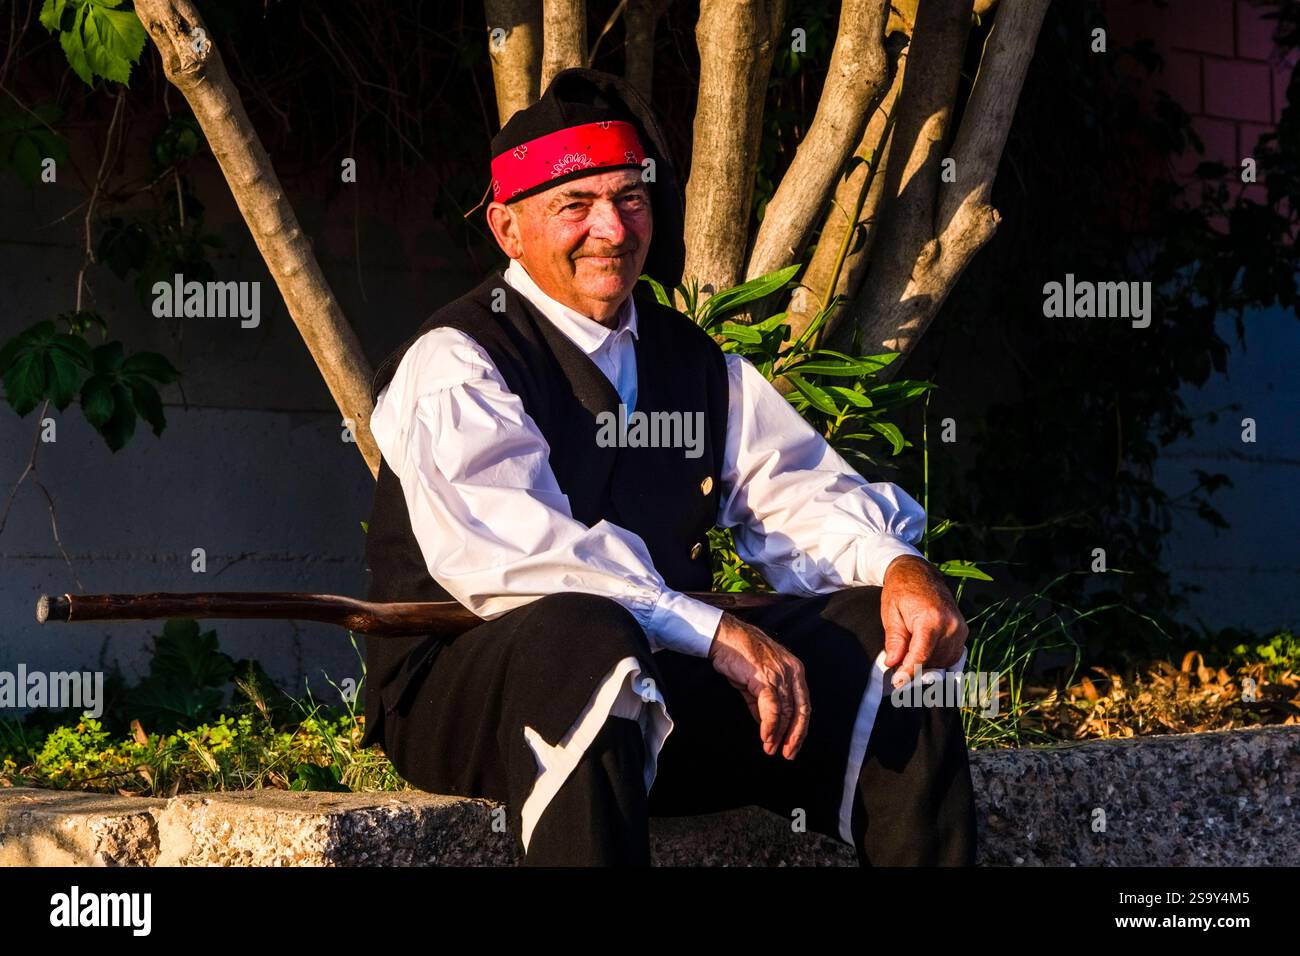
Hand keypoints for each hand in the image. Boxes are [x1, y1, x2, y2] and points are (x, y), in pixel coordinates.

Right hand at [706, 612, 810, 759]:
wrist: (724, 638)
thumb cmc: (739, 655)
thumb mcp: (756, 681)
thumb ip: (764, 703)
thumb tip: (767, 725)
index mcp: (794, 671)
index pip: (803, 706)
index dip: (799, 728)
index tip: (793, 745)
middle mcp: (792, 672)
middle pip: (800, 711)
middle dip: (794, 736)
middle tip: (787, 753)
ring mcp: (780, 674)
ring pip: (786, 712)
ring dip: (779, 734)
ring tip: (771, 748)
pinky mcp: (765, 678)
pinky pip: (772, 707)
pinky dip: (770, 725)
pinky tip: (766, 737)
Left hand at [881, 555, 967, 688]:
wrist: (919, 573)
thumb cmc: (901, 591)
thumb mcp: (891, 614)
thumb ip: (894, 641)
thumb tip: (893, 664)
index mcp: (932, 618)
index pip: (921, 655)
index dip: (909, 672)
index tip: (897, 683)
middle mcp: (951, 624)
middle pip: (933, 661)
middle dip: (916, 669)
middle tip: (898, 672)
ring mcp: (960, 628)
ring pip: (944, 661)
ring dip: (927, 665)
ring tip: (909, 659)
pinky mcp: (963, 631)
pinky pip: (952, 655)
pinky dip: (938, 660)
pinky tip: (925, 656)